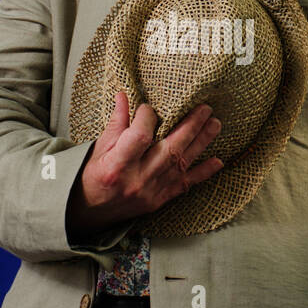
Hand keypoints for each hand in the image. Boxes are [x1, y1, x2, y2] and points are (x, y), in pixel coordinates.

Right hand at [66, 90, 223, 239]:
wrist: (89, 212)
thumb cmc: (92, 176)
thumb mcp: (98, 149)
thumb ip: (116, 124)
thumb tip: (124, 96)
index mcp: (117, 165)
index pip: (140, 137)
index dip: (147, 118)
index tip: (148, 108)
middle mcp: (137, 180)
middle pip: (170, 149)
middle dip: (190, 127)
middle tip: (205, 109)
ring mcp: (151, 192)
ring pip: (181, 164)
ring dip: (201, 143)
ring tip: (215, 124)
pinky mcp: (159, 200)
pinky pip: (184, 185)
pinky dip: (203, 173)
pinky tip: (218, 161)